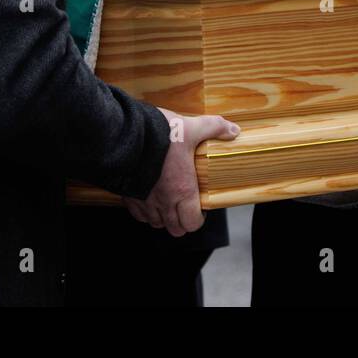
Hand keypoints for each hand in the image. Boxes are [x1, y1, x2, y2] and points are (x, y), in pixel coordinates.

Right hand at [123, 108, 239, 236]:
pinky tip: (148, 197)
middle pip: (176, 229)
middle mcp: (164, 201)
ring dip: (164, 217)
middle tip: (184, 204)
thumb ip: (214, 128)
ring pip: (156, 223)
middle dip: (182, 221)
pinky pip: (138, 215)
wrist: (124, 134)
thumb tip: (234, 130)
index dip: (198, 218)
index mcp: (182, 190)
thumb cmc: (159, 135)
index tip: (199, 205)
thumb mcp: (191, 127)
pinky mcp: (128, 196)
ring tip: (167, 201)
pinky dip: (145, 211)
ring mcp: (144, 201)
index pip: (192, 223)